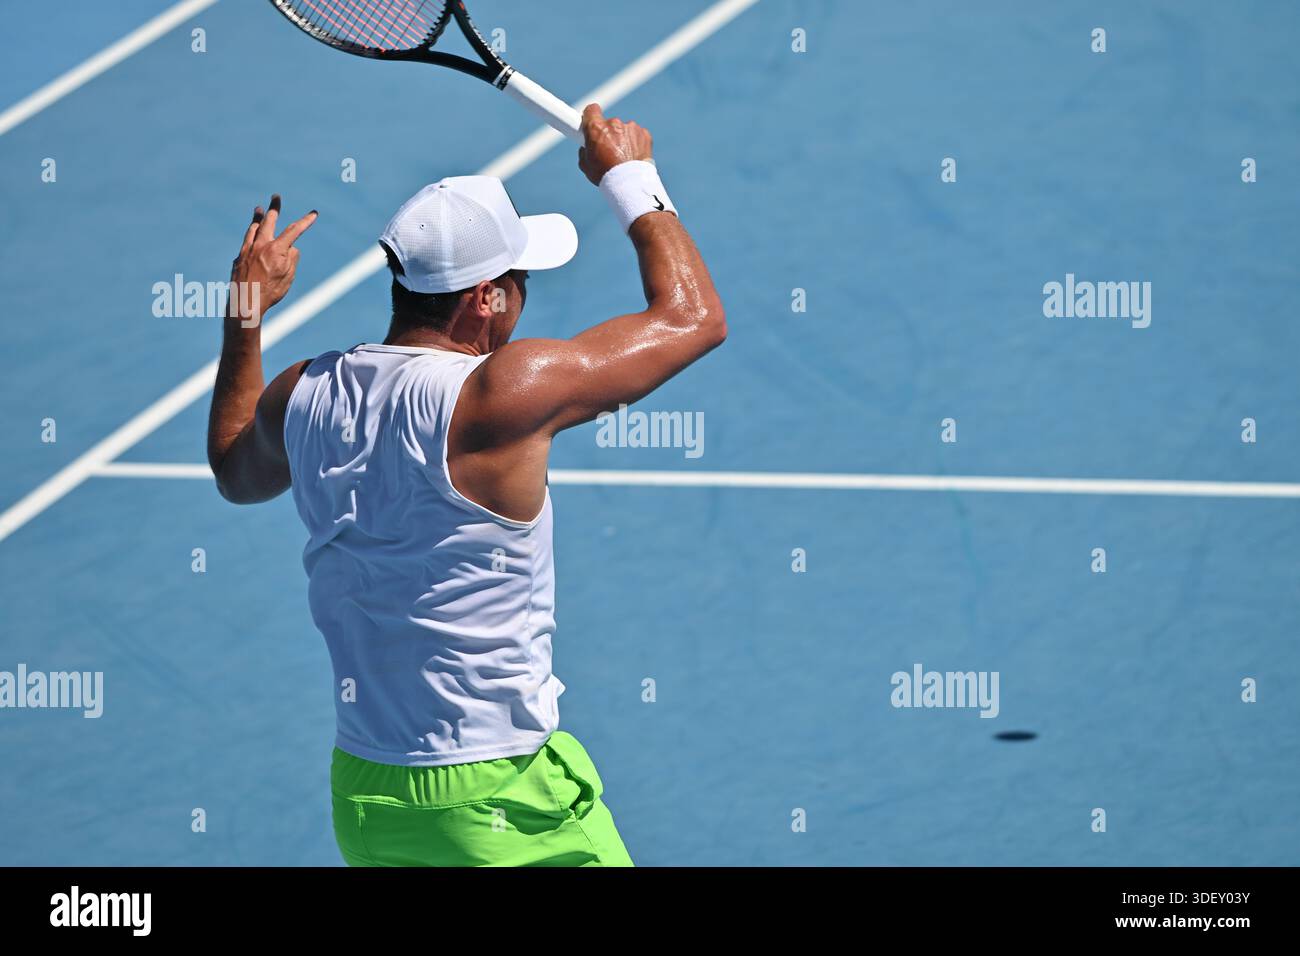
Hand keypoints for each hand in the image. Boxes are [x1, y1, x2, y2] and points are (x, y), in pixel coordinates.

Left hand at [230, 195, 316, 320]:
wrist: (245, 303)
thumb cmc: (270, 293)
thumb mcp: (288, 276)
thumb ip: (292, 258)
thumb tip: (291, 248)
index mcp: (275, 249)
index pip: (294, 231)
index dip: (305, 221)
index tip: (313, 214)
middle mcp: (259, 245)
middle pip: (268, 221)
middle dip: (274, 208)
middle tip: (276, 197)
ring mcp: (246, 250)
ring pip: (253, 229)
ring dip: (257, 218)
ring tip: (259, 211)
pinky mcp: (238, 259)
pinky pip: (246, 243)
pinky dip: (251, 237)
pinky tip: (252, 239)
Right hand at [578, 104, 653, 185]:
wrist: (631, 184)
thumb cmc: (606, 176)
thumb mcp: (586, 165)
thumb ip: (584, 151)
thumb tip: (586, 147)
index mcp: (596, 128)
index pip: (591, 109)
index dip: (591, 116)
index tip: (591, 123)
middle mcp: (614, 123)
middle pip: (609, 123)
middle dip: (608, 134)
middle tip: (609, 151)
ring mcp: (631, 127)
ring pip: (624, 130)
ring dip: (623, 139)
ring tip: (624, 158)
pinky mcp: (644, 133)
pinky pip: (637, 135)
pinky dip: (636, 143)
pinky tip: (634, 157)